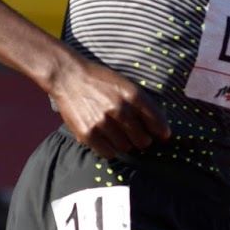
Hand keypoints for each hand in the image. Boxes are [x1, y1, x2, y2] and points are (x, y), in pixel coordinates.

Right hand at [52, 57, 169, 157]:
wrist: (68, 76)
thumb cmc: (100, 81)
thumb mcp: (126, 85)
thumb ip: (143, 104)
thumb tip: (161, 131)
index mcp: (133, 95)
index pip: (157, 123)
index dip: (160, 132)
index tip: (161, 136)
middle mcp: (120, 109)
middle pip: (142, 141)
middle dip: (140, 139)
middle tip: (132, 134)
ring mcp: (103, 123)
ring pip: (125, 148)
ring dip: (123, 143)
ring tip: (114, 132)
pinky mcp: (88, 133)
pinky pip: (108, 153)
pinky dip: (109, 149)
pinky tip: (104, 138)